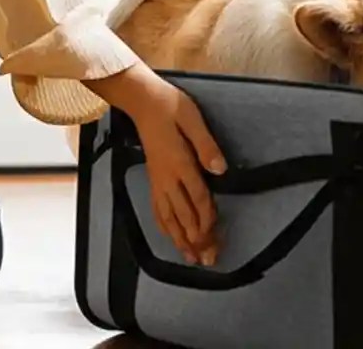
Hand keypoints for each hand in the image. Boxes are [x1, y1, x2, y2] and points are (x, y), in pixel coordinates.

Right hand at [84, 63, 226, 265]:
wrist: (141, 100)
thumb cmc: (170, 106)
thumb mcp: (192, 118)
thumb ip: (206, 145)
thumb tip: (221, 169)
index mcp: (180, 163)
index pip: (198, 198)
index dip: (208, 220)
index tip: (216, 236)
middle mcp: (167, 177)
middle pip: (184, 215)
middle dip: (197, 240)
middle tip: (208, 261)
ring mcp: (158, 180)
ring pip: (169, 217)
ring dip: (180, 240)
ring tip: (190, 259)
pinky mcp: (153, 178)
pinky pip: (157, 208)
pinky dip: (165, 226)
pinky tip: (171, 236)